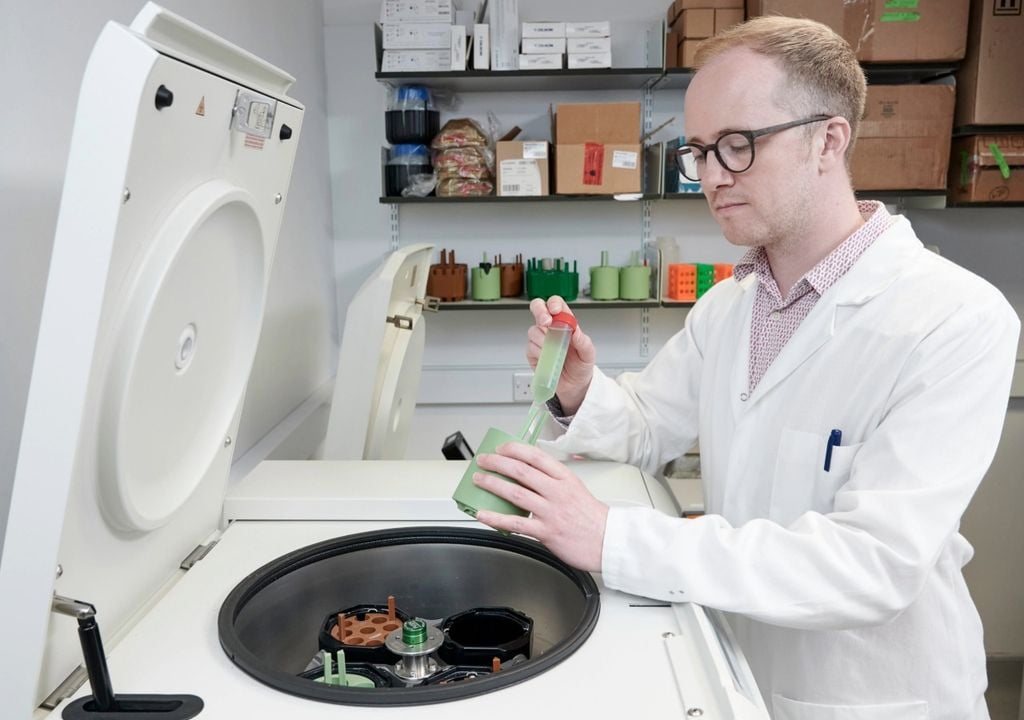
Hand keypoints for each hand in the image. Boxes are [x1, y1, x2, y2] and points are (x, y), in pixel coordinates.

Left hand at [472, 441, 607, 571]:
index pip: (536, 456)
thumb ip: (553, 479)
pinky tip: (483, 514)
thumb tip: (527, 471)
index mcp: (565, 478)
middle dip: (497, 463)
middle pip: (521, 471)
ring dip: (493, 484)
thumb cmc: (591, 517)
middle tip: (483, 460)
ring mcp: (551, 512)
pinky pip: (516, 523)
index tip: (501, 448)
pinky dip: (496, 518)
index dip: (515, 449)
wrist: (608, 541)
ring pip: (516, 493)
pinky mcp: (546, 532)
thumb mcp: (575, 488)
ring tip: (479, 480)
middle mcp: (557, 492)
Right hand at [526, 296, 595, 414]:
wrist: (574, 386)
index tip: (556, 312)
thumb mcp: (588, 354)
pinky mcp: (532, 353)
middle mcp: (550, 328)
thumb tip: (576, 331)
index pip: (556, 304)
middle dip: (540, 312)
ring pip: (533, 331)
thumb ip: (584, 342)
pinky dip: (539, 353)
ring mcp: (540, 340)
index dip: (554, 304)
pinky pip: (530, 348)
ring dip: (544, 341)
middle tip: (546, 323)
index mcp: (565, 323)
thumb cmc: (581, 366)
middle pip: (538, 308)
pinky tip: (548, 359)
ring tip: (555, 352)